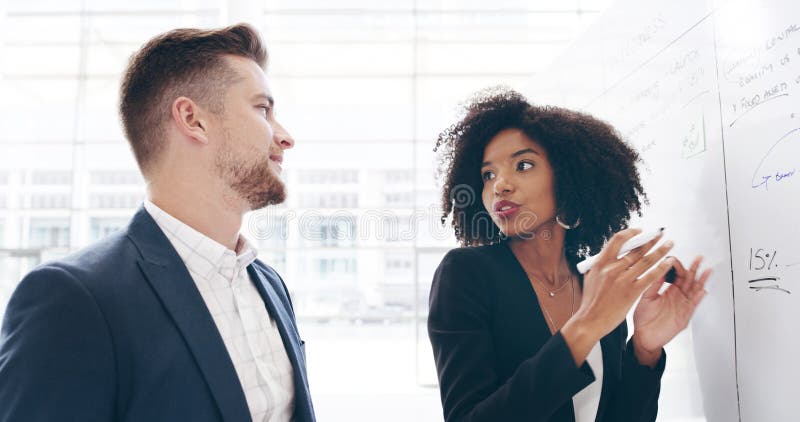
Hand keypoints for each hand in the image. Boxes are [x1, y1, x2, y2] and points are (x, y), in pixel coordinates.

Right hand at [562, 228, 674, 365]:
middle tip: (661, 234)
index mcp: (601, 263)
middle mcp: (612, 269)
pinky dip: (661, 268)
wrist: (591, 320)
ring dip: (660, 250)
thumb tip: (613, 254)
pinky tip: (668, 262)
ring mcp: (623, 280)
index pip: (618, 240)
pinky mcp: (632, 292)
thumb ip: (602, 265)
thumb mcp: (591, 277)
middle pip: (636, 249)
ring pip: (646, 261)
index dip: (631, 233)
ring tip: (670, 244)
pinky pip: (650, 277)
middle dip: (651, 240)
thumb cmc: (591, 301)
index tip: (640, 231)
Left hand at [632, 256, 710, 364]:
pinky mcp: (684, 316)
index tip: (674, 259)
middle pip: (688, 280)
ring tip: (707, 270)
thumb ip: (654, 284)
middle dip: (694, 269)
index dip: (677, 266)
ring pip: (694, 290)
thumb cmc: (643, 318)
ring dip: (701, 280)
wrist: (644, 336)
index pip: (676, 275)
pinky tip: (702, 290)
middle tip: (699, 258)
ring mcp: (682, 305)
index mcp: (668, 290)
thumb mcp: (646, 297)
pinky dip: (698, 298)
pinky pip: (693, 305)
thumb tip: (659, 269)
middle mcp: (677, 296)